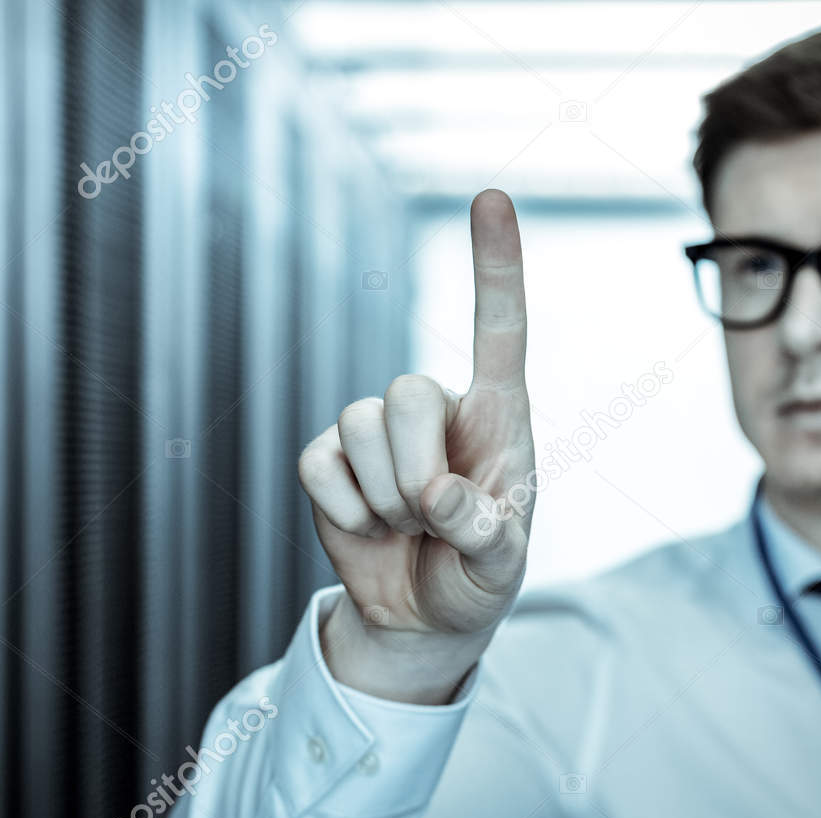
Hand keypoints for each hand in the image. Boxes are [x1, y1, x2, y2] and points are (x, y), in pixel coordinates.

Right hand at [297, 189, 534, 703]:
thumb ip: (485, 531)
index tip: (490, 196)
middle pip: (407, 393)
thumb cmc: (479, 575)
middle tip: (430, 521)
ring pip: (358, 425)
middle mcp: (436, 409)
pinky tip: (369, 530)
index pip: (499, 329)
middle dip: (413, 471)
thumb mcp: (502, 564)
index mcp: (498, 415)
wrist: (425, 618)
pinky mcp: (329, 459)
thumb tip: (437, 496)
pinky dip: (343, 513)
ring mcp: (376, 431)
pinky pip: (318, 464)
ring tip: (406, 529)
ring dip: (382, 499)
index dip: (494, 265)